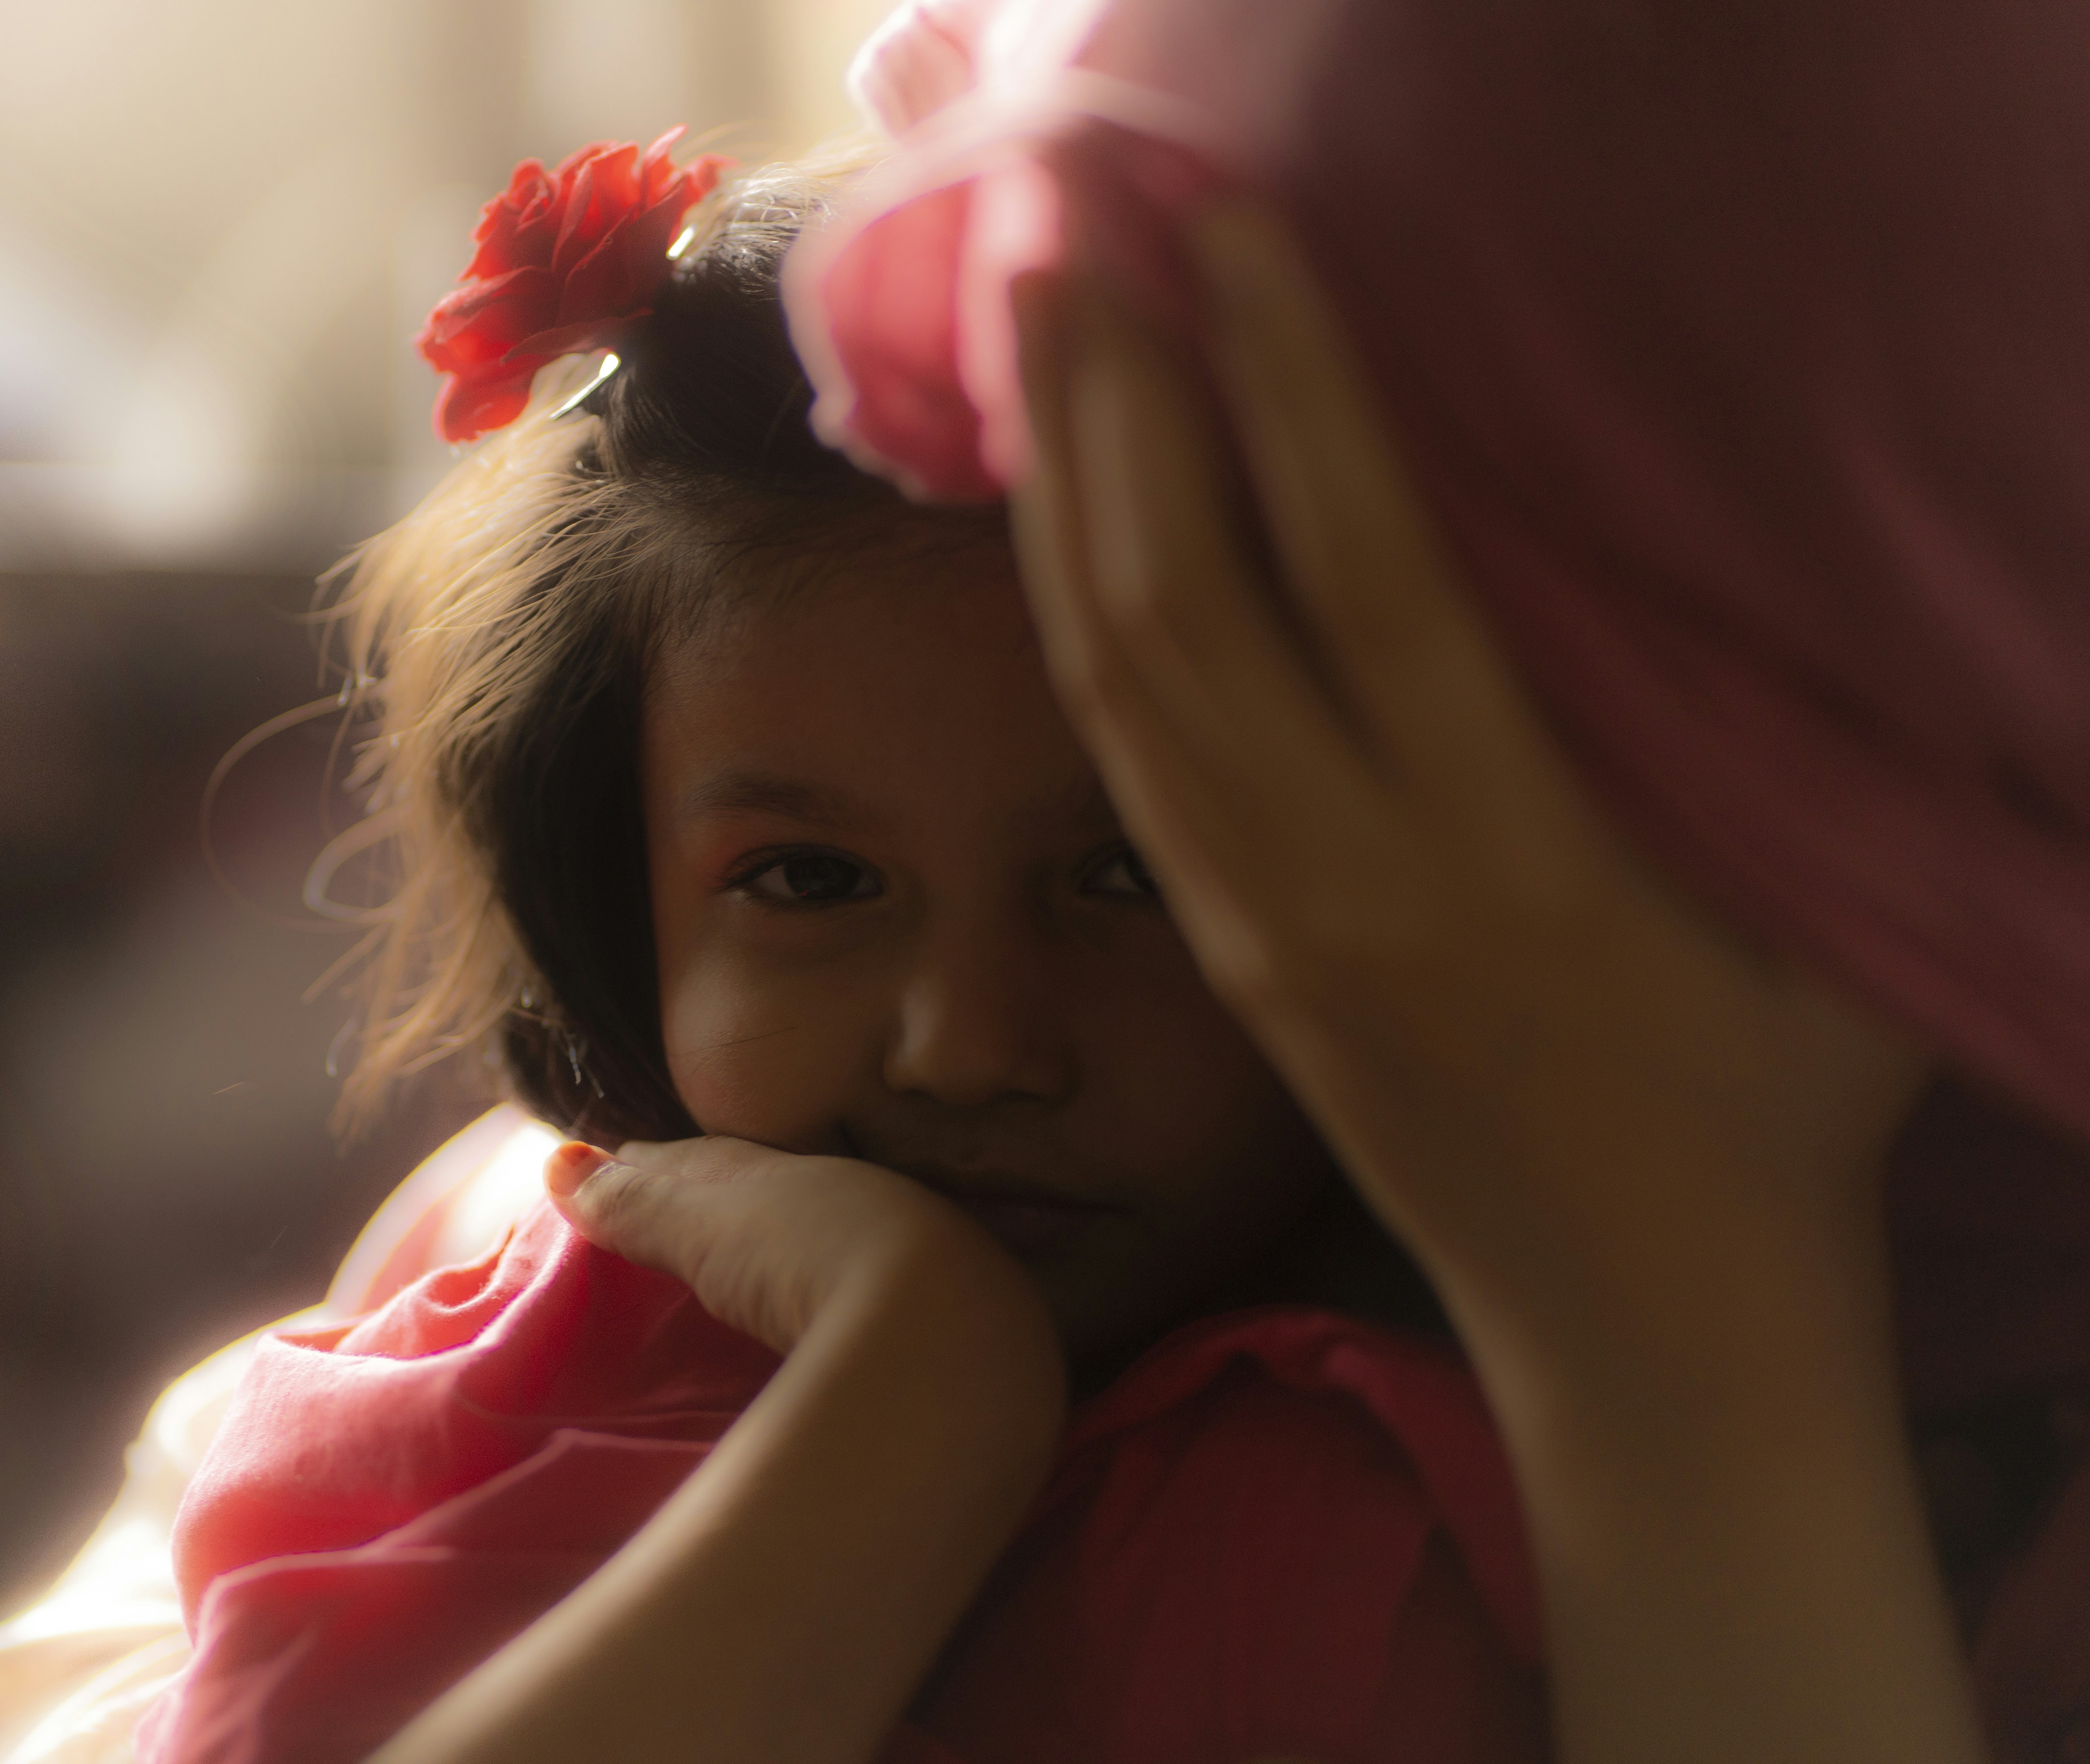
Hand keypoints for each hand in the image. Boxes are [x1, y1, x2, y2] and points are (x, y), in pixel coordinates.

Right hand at [548, 1136, 1045, 1356]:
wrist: (943, 1332)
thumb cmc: (812, 1258)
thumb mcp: (705, 1224)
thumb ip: (636, 1200)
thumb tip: (559, 1161)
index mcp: (780, 1176)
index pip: (701, 1162)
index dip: (653, 1167)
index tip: (608, 1170)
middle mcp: (839, 1204)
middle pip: (756, 1194)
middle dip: (706, 1201)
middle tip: (653, 1213)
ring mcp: (887, 1265)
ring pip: (808, 1241)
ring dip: (763, 1252)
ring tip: (721, 1270)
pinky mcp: (917, 1329)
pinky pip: (845, 1298)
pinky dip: (809, 1303)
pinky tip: (805, 1330)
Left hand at [1006, 203, 1926, 1340]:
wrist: (1646, 1324)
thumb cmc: (1769, 1113)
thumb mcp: (1820, 923)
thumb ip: (1763, 746)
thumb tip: (1766, 560)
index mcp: (1505, 853)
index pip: (1366, 574)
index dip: (1291, 395)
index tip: (1233, 246)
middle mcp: (1349, 877)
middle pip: (1187, 611)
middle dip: (1116, 420)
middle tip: (1067, 252)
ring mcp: (1264, 925)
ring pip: (1121, 683)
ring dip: (1065, 500)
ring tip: (1033, 344)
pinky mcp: (1228, 959)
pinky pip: (1122, 761)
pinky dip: (1075, 623)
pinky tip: (1057, 523)